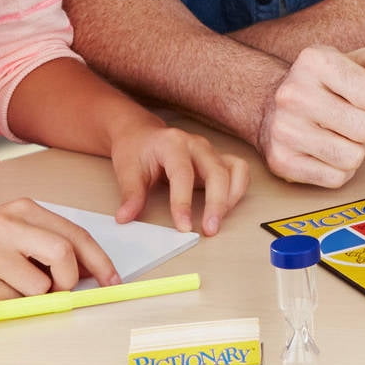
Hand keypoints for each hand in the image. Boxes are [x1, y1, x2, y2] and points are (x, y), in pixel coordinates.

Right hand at [0, 199, 120, 303]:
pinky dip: (9, 304)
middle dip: (70, 281)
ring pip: (40, 286)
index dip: (99, 261)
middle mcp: (9, 224)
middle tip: (58, 291)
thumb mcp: (7, 229)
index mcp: (23, 209)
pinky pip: (11, 302)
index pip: (76, 235)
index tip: (111, 281)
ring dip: (34, 297)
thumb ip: (42, 243)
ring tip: (9, 287)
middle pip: (65, 254)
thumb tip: (85, 273)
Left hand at [108, 114, 250, 234]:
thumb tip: (125, 217)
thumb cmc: (136, 149)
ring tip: (218, 220)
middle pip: (216, 171)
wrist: (142, 134)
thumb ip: (131, 194)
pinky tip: (226, 207)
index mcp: (172, 143)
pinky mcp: (218, 160)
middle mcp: (197, 144)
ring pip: (235, 170)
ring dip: (231, 197)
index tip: (183, 226)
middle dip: (216, 203)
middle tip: (210, 229)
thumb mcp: (127, 169)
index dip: (183, 201)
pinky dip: (238, 190)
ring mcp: (210, 151)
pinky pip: (239, 171)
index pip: (182, 173)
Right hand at [256, 44, 364, 186]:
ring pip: (353, 157)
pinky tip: (325, 151)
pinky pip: (336, 178)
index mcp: (314, 61)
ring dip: (355, 149)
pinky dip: (339, 169)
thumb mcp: (356, 60)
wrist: (268, 103)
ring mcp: (284, 130)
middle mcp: (293, 94)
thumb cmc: (325, 82)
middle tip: (350, 118)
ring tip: (338, 134)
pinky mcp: (281, 162)